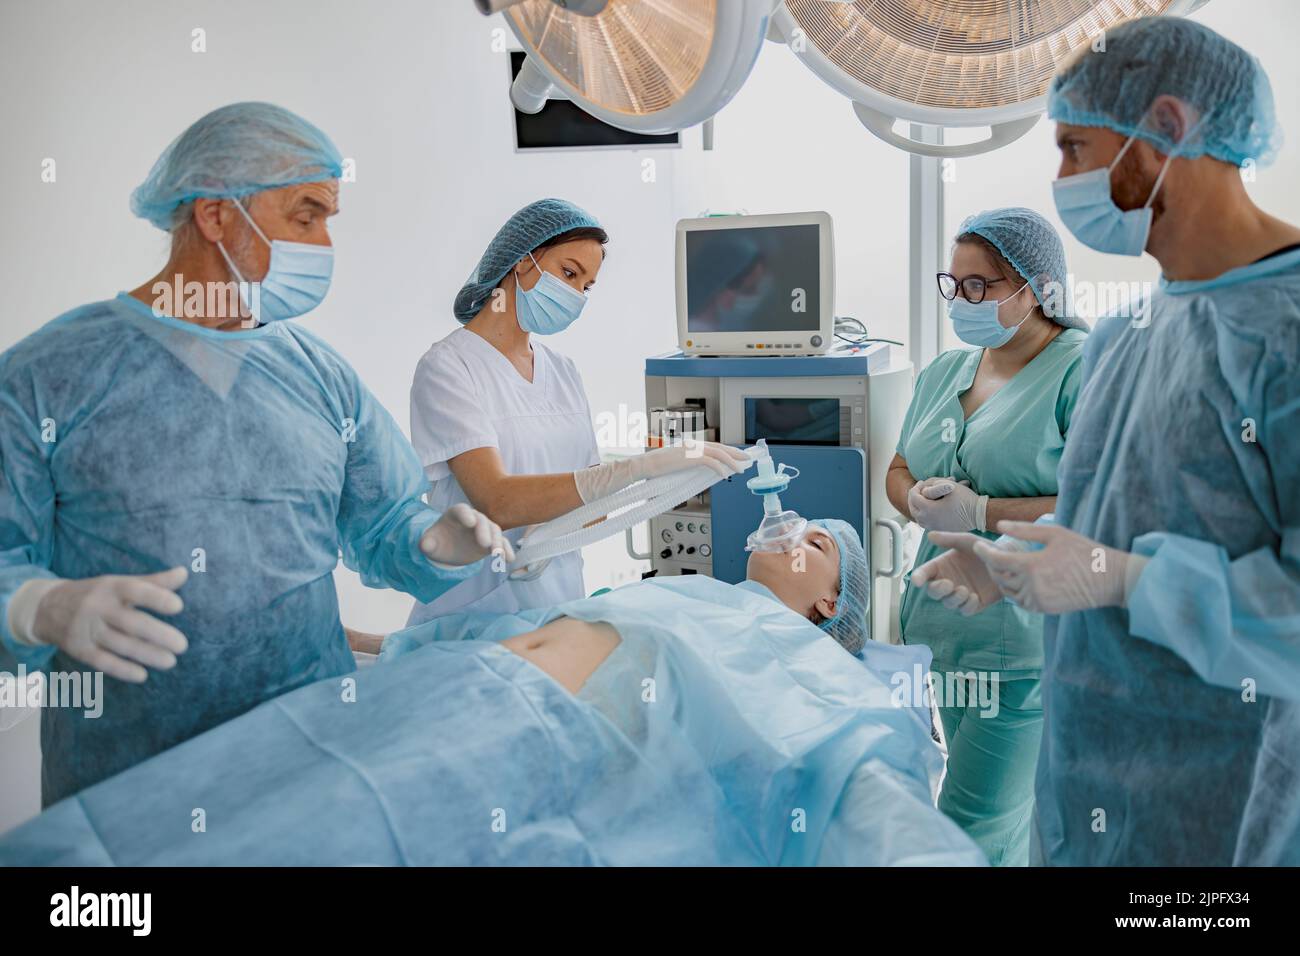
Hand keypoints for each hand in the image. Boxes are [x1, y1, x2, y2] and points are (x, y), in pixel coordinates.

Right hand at [33, 568, 189, 683]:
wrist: (47, 607)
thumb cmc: (97, 594)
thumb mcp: (120, 583)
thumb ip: (154, 582)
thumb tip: (184, 573)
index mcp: (112, 587)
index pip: (135, 590)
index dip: (156, 598)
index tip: (178, 606)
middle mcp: (98, 607)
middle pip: (130, 622)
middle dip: (157, 634)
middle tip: (182, 645)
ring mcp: (87, 629)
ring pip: (120, 644)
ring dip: (146, 654)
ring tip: (170, 661)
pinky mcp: (79, 649)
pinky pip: (102, 661)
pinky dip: (122, 669)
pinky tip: (142, 675)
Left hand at [420, 503, 513, 566]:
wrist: (448, 548)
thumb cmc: (437, 541)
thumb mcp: (429, 543)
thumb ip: (427, 543)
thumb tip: (426, 545)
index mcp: (456, 513)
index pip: (462, 510)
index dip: (466, 515)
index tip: (470, 522)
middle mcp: (473, 518)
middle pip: (482, 521)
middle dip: (484, 531)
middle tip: (485, 544)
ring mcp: (484, 529)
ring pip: (494, 531)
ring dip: (497, 542)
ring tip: (497, 555)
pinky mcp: (492, 541)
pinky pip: (501, 543)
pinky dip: (506, 550)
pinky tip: (509, 559)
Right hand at [633, 440, 750, 480]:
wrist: (643, 466)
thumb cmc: (653, 468)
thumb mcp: (673, 466)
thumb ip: (685, 467)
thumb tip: (695, 474)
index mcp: (689, 445)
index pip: (712, 446)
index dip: (726, 450)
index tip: (735, 454)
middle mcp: (692, 444)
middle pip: (719, 447)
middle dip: (735, 453)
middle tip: (747, 458)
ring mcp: (692, 450)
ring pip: (719, 454)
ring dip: (733, 461)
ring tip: (741, 469)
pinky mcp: (690, 457)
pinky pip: (711, 462)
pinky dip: (720, 468)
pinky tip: (725, 475)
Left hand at [908, 477, 986, 531]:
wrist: (978, 515)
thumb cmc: (965, 499)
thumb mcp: (949, 486)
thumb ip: (932, 483)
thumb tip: (923, 487)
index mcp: (928, 510)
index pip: (913, 497)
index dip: (915, 488)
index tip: (921, 482)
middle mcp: (928, 521)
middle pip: (913, 508)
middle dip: (914, 497)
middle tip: (919, 489)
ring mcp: (933, 527)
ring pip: (917, 517)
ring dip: (917, 506)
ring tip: (923, 498)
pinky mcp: (939, 530)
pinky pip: (925, 522)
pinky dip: (923, 514)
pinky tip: (929, 508)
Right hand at [911, 532, 1002, 615]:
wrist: (1009, 562)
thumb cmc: (986, 548)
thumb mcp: (968, 541)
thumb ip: (949, 539)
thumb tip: (929, 535)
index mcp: (942, 566)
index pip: (924, 573)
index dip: (918, 577)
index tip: (917, 581)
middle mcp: (948, 581)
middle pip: (933, 592)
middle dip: (937, 590)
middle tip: (948, 584)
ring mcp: (960, 594)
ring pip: (948, 603)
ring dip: (953, 598)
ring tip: (965, 590)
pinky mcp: (973, 604)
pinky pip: (964, 610)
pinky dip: (967, 606)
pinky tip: (974, 597)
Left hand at [970, 521, 1129, 613]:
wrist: (1110, 579)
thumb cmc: (1084, 551)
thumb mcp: (1055, 533)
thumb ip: (1024, 530)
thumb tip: (999, 525)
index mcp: (1032, 566)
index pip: (997, 560)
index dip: (983, 552)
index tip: (977, 545)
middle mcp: (1032, 587)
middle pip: (999, 577)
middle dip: (990, 564)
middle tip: (989, 553)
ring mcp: (1038, 601)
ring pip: (1007, 591)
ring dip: (1001, 578)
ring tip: (1001, 565)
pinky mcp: (1045, 609)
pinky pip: (1020, 601)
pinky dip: (1014, 590)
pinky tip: (1016, 579)